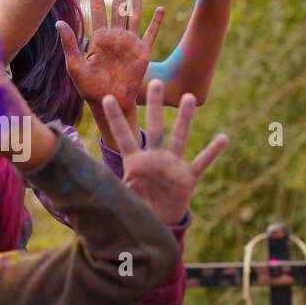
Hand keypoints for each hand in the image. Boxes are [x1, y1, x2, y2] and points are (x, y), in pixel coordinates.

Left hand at [59, 0, 164, 107]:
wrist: (109, 102)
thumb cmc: (89, 88)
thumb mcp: (75, 66)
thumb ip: (69, 44)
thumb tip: (59, 23)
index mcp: (99, 38)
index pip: (97, 9)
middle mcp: (115, 37)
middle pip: (119, 6)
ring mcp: (130, 43)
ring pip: (134, 14)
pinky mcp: (142, 53)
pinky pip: (151, 34)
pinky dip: (156, 22)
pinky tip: (160, 9)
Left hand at [100, 80, 227, 224]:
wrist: (157, 223)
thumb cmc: (137, 209)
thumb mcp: (120, 198)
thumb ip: (107, 189)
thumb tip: (82, 184)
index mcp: (135, 162)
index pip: (123, 136)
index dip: (116, 118)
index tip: (107, 97)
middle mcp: (154, 158)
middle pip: (155, 127)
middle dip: (155, 106)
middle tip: (155, 81)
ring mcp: (172, 166)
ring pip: (179, 137)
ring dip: (185, 118)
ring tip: (188, 97)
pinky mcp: (187, 177)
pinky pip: (201, 162)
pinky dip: (212, 151)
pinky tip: (223, 138)